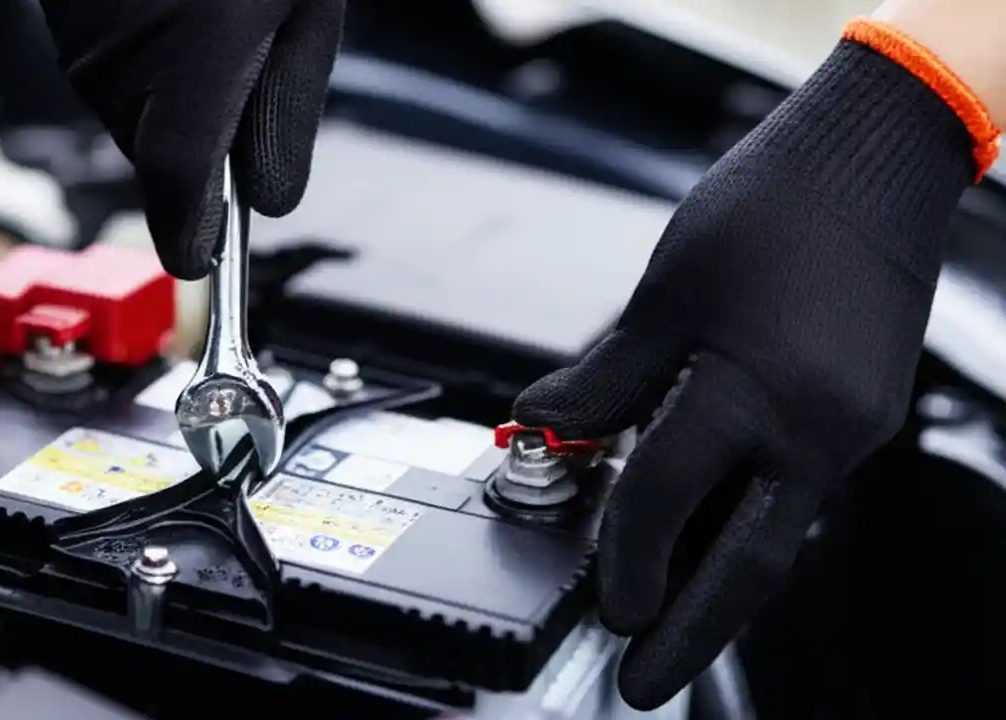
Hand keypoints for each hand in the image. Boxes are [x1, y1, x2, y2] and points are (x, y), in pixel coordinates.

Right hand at [39, 0, 344, 278]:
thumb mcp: (305, 8)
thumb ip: (288, 107)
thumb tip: (271, 198)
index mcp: (197, 52)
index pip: (177, 177)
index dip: (189, 232)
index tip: (202, 264)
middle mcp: (125, 58)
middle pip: (158, 159)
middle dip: (200, 161)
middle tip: (242, 102)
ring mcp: (85, 46)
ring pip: (133, 122)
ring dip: (173, 110)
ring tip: (212, 40)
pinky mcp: (65, 34)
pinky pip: (111, 84)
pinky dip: (146, 75)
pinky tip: (177, 24)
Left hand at [513, 38, 977, 708]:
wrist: (876, 159)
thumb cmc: (775, 205)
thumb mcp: (665, 288)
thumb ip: (604, 375)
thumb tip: (543, 428)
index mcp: (759, 392)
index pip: (663, 498)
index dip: (618, 550)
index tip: (594, 591)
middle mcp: (817, 428)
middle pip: (747, 564)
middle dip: (690, 633)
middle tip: (646, 682)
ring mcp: (849, 428)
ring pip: (776, 537)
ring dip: (719, 589)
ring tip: (669, 630)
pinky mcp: (860, 416)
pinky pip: (796, 495)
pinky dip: (747, 528)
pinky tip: (708, 544)